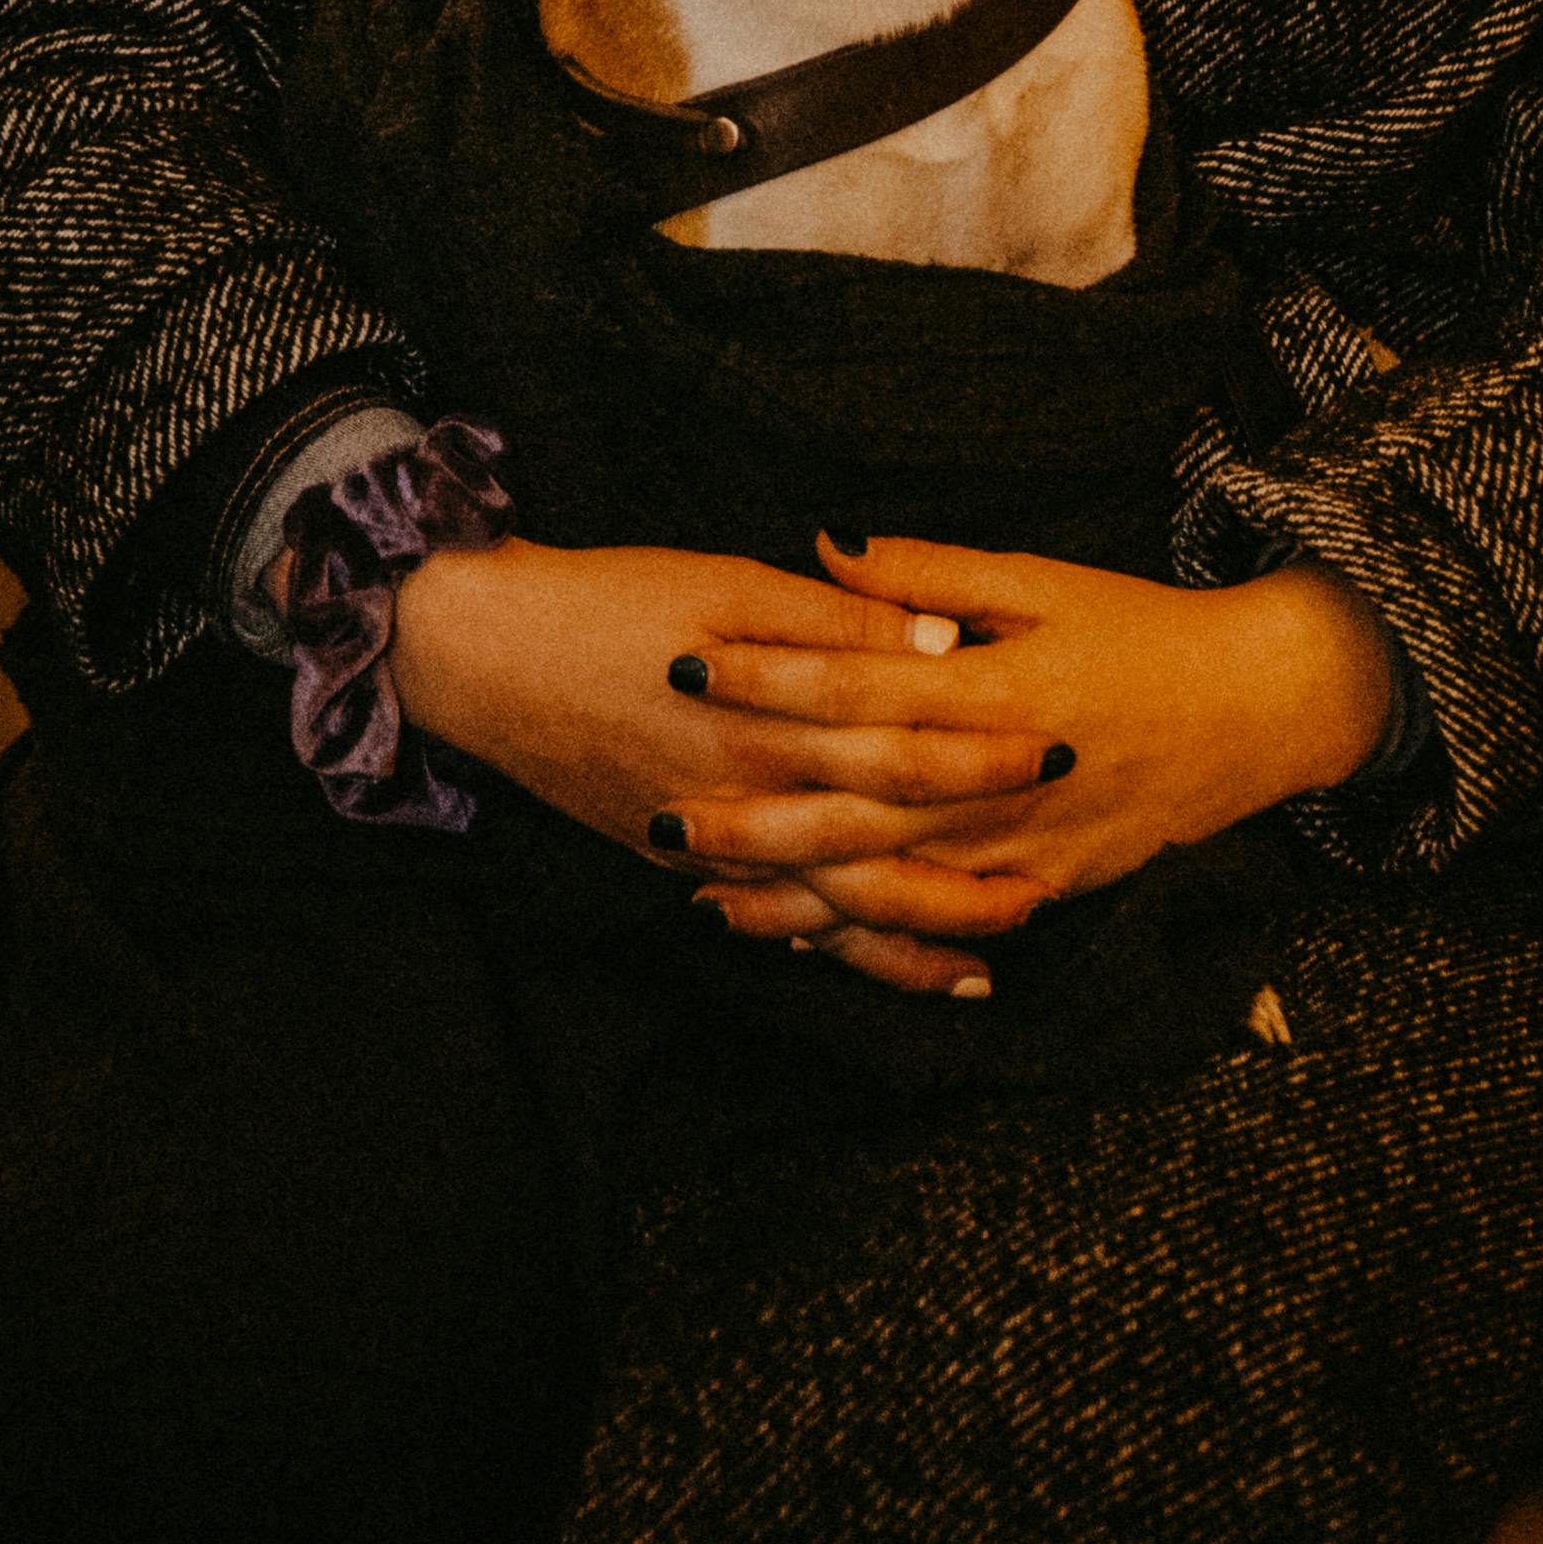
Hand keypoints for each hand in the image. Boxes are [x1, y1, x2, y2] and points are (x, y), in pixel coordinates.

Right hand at [381, 536, 1054, 996]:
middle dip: (966, 874)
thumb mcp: (732, 581)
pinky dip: (824, 949)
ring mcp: (707, 843)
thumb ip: (838, 619)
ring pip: (825, 910)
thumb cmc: (615, 599)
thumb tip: (943, 638)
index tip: (1054, 751)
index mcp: (768, 717)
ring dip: (908, 940)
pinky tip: (868, 961)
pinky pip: (766, 920)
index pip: (900, 746)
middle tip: (1049, 887)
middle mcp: (744, 796)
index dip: (980, 753)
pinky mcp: (675, 862)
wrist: (488, 654)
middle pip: (876, 851)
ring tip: (987, 962)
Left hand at [667, 535, 1402, 968]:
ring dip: (789, 889)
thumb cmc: (1140, 629)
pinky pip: (935, 921)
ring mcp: (1018, 847)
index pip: (856, 686)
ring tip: (698, 886)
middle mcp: (997, 780)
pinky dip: (864, 931)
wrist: (1252, 710)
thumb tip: (827, 544)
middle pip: (853, 804)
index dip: (769, 676)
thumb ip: (930, 570)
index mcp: (992, 687)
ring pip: (885, 880)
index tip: (691, 662)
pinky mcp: (1039, 888)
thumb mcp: (1041, 579)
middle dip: (751, 810)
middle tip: (659, 808)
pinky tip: (799, 932)